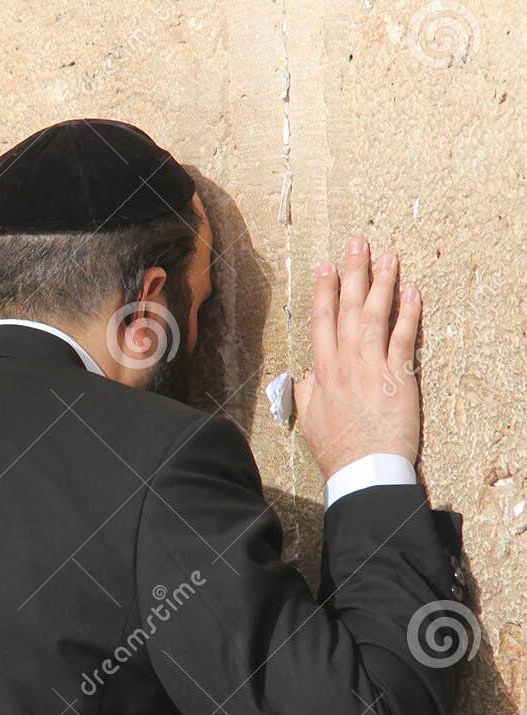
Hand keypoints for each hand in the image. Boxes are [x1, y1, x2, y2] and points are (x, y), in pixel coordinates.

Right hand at [295, 238, 420, 479]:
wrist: (361, 470)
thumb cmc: (337, 451)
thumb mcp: (309, 422)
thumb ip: (305, 394)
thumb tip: (304, 378)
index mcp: (321, 371)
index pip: (322, 321)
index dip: (325, 291)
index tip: (327, 267)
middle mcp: (344, 363)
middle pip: (346, 308)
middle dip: (352, 272)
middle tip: (357, 243)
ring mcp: (370, 368)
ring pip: (374, 316)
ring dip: (381, 284)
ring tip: (387, 257)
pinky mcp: (397, 378)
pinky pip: (403, 339)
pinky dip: (408, 314)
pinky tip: (412, 292)